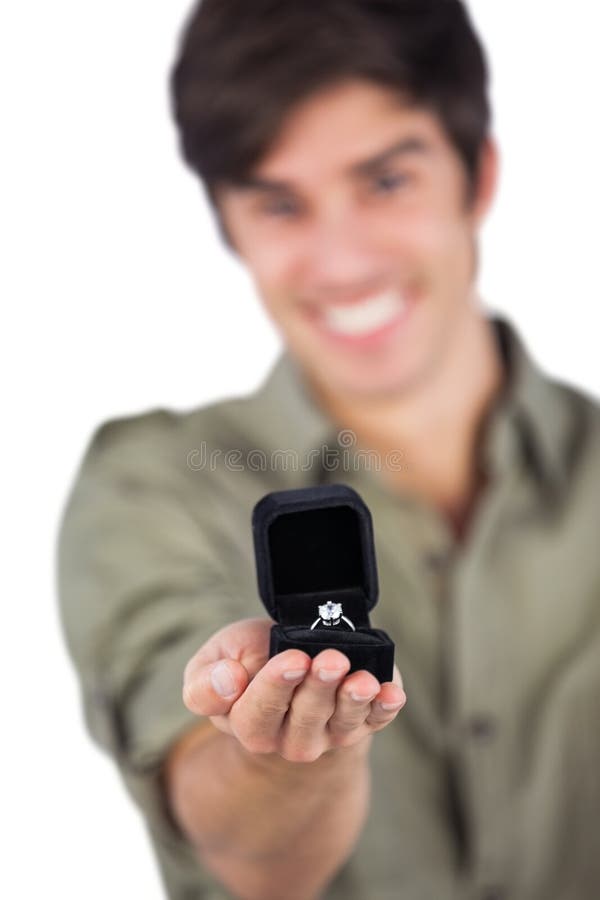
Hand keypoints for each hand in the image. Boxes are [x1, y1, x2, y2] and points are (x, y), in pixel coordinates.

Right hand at [182, 617, 405, 762]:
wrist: (286, 667)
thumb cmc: (246, 662)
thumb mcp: (212, 662)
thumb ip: (205, 681)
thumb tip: (228, 680)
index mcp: (248, 724)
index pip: (258, 712)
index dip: (275, 685)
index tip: (292, 659)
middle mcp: (289, 738)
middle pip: (306, 716)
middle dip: (319, 687)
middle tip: (330, 660)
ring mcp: (328, 733)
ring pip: (343, 721)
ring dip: (355, 700)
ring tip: (363, 680)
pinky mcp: (360, 722)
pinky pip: (376, 719)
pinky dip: (386, 707)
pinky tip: (392, 693)